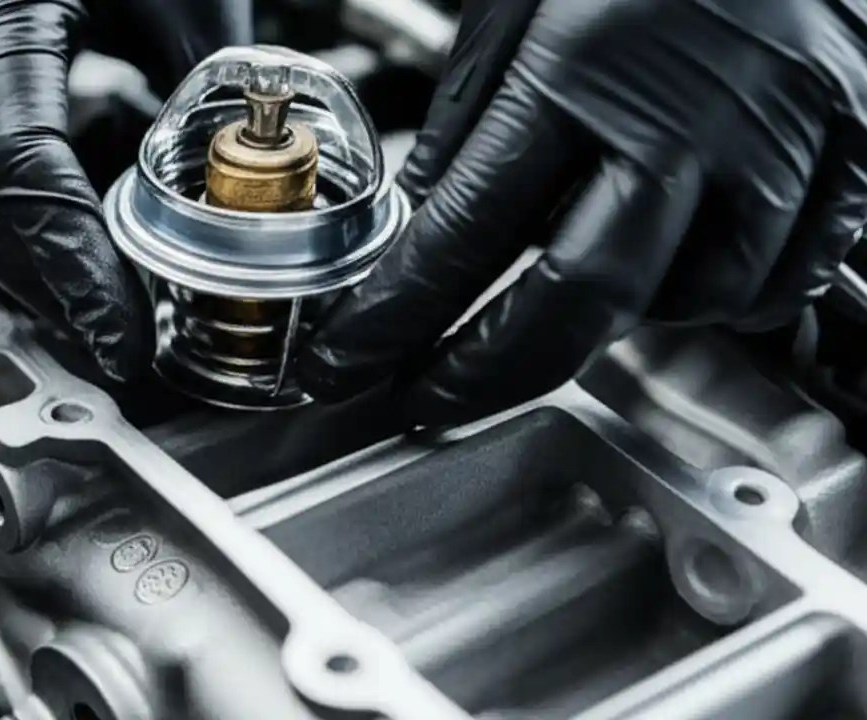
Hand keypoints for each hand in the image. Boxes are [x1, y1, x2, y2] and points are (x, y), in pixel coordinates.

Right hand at [0, 0, 249, 380]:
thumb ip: (205, 62)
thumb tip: (245, 157)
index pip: (22, 166)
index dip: (74, 263)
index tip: (124, 332)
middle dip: (42, 289)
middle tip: (113, 344)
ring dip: (26, 268)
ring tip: (100, 312)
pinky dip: (20, 221)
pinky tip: (75, 237)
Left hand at [299, 0, 866, 423]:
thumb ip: (476, 105)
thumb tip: (434, 205)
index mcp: (583, 67)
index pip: (466, 230)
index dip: (396, 316)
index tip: (353, 360)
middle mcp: (687, 116)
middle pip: (576, 299)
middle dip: (485, 373)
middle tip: (429, 396)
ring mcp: (779, 142)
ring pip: (687, 301)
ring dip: (615, 322)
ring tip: (571, 293)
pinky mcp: (850, 156)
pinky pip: (781, 282)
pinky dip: (719, 295)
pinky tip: (681, 262)